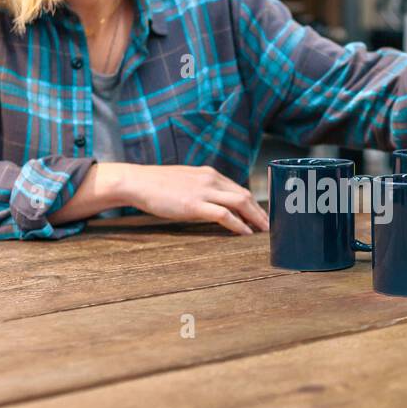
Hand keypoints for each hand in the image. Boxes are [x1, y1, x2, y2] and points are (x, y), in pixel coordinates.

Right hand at [113, 163, 268, 234]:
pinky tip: (245, 234)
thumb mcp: (185, 181)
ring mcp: (203, 191)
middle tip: (269, 227)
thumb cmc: (157, 185)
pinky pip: (224, 215)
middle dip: (260, 212)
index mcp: (209, 174)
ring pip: (240, 202)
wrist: (137, 181)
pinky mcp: (194, 204)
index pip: (239, 189)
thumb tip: (213, 203)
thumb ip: (201, 189)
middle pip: (245, 195)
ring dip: (255, 218)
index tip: (261, 216)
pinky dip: (238, 225)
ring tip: (263, 232)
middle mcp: (211, 179)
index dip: (253, 204)